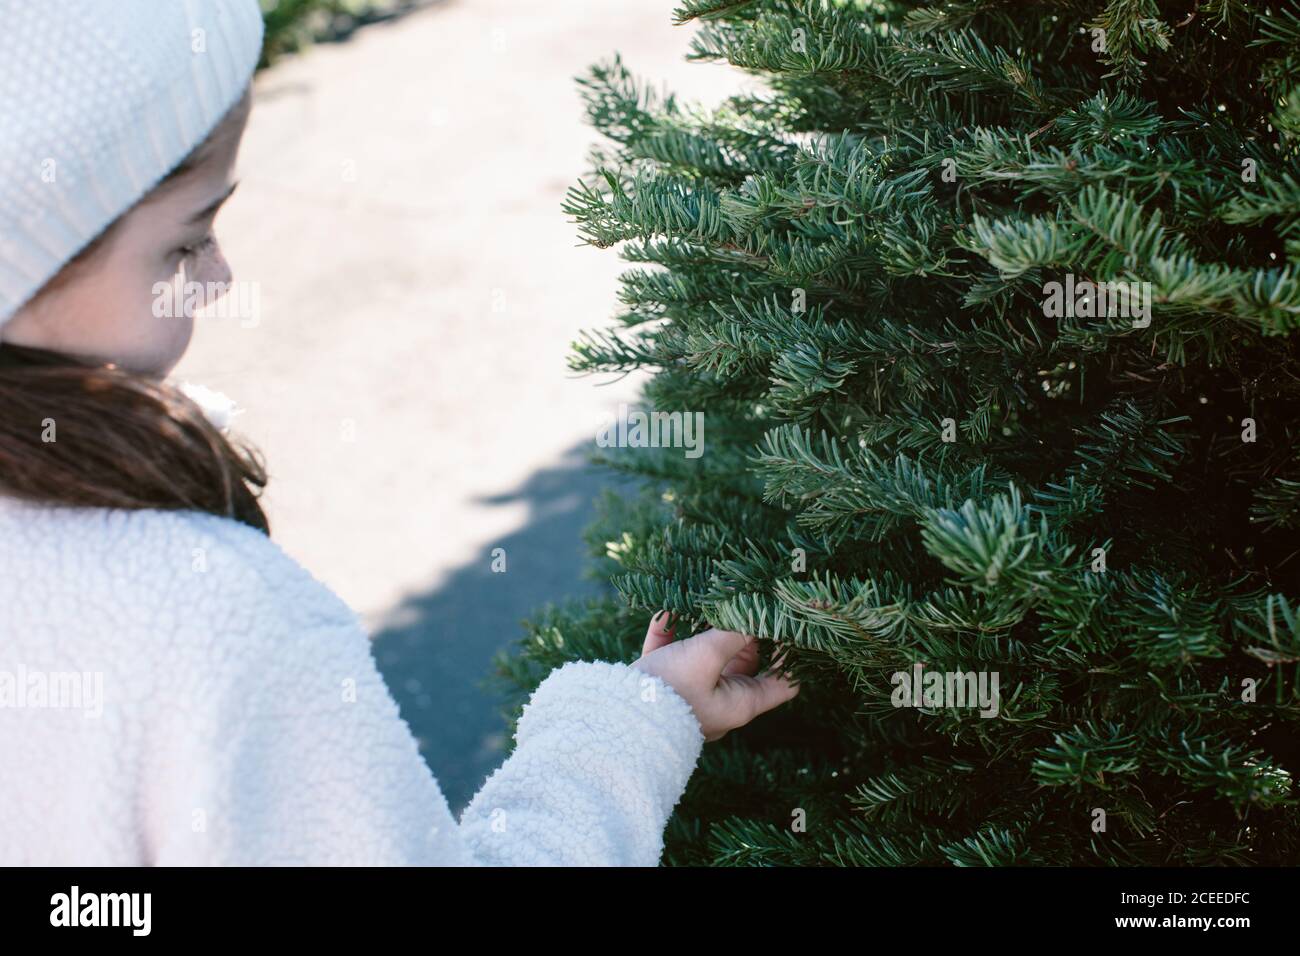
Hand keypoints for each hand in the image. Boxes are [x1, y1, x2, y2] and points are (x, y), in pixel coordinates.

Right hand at [631, 610, 799, 741]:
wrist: (616, 718)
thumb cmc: (671, 691)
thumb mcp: (707, 655)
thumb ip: (733, 633)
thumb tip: (752, 613)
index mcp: (740, 703)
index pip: (782, 683)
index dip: (793, 658)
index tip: (791, 627)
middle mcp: (719, 703)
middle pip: (744, 665)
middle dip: (745, 634)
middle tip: (748, 603)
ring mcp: (689, 696)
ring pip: (706, 658)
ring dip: (706, 631)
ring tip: (708, 600)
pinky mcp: (660, 688)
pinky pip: (671, 654)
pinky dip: (672, 632)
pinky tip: (667, 610)